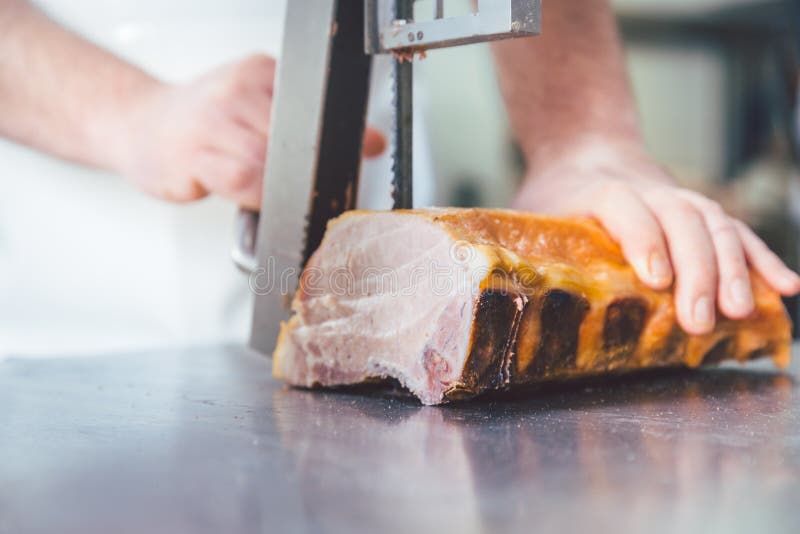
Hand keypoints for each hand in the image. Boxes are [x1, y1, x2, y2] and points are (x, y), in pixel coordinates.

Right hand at [113, 54, 385, 209]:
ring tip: (270, 191)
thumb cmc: (203, 123)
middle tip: (306, 185)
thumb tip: (374, 142)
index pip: (315, 107)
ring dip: (279, 186)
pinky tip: (248, 195)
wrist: (140, 125)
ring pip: (269, 160)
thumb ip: (311, 126)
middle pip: (295, 138)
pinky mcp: (192, 156)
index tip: (354, 155)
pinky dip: (255, 196)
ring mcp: (211, 121)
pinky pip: (239, 180)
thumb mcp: (259, 107)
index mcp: (259, 72)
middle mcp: (235, 90)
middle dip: (308, 168)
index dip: (337, 140)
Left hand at [513, 138, 799, 334]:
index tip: (655, 280)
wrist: (585, 152)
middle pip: (680, 218)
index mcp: (598, 189)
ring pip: (714, 224)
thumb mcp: (529, 217)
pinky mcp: (700, 213)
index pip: (624, 206)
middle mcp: (647, 190)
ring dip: (732, 268)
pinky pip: (738, 232)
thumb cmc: (554, 198)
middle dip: (695, 269)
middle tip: (697, 319)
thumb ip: (527, 249)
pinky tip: (786, 287)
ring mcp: (679, 199)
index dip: (642, 239)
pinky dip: (762, 258)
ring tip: (738, 312)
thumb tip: (511, 305)